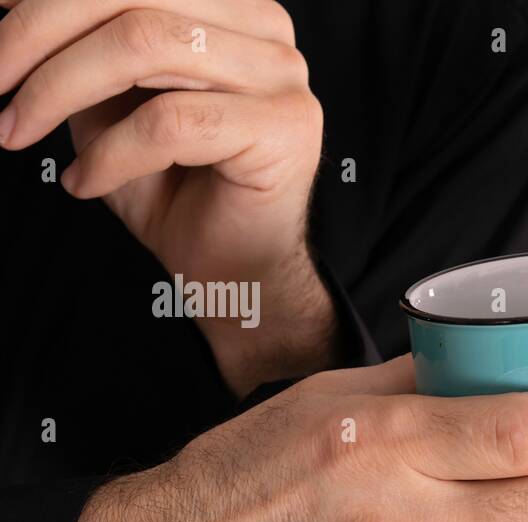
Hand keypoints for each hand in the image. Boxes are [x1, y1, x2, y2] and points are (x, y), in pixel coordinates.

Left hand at [0, 0, 331, 395]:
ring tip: (18, 132)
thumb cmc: (178, 192)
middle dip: (39, 33)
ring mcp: (281, 76)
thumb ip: (82, 47)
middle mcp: (265, 29)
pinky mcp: (283, 128)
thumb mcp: (110, 102)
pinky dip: (110, 154)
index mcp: (230, 7)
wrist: (236, 271)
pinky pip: (171, 122)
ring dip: (59, 90)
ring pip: (144, 44)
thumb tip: (12, 3)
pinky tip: (85, 182)